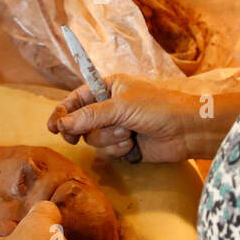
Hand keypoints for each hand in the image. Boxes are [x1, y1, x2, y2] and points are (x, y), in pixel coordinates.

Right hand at [46, 74, 198, 161]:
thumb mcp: (121, 106)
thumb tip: (61, 124)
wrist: (186, 130)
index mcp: (108, 87)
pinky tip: (134, 145)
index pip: (76, 98)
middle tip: (75, 137)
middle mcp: (110, 107)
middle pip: (81, 123)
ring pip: (93, 140)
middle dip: (88, 129)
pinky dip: (118, 150)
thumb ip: (90, 115)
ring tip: (129, 134)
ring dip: (109, 139)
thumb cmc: (159, 108)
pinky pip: (107, 152)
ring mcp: (116, 127)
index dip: (62, 112)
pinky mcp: (124, 145)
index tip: (53, 126)